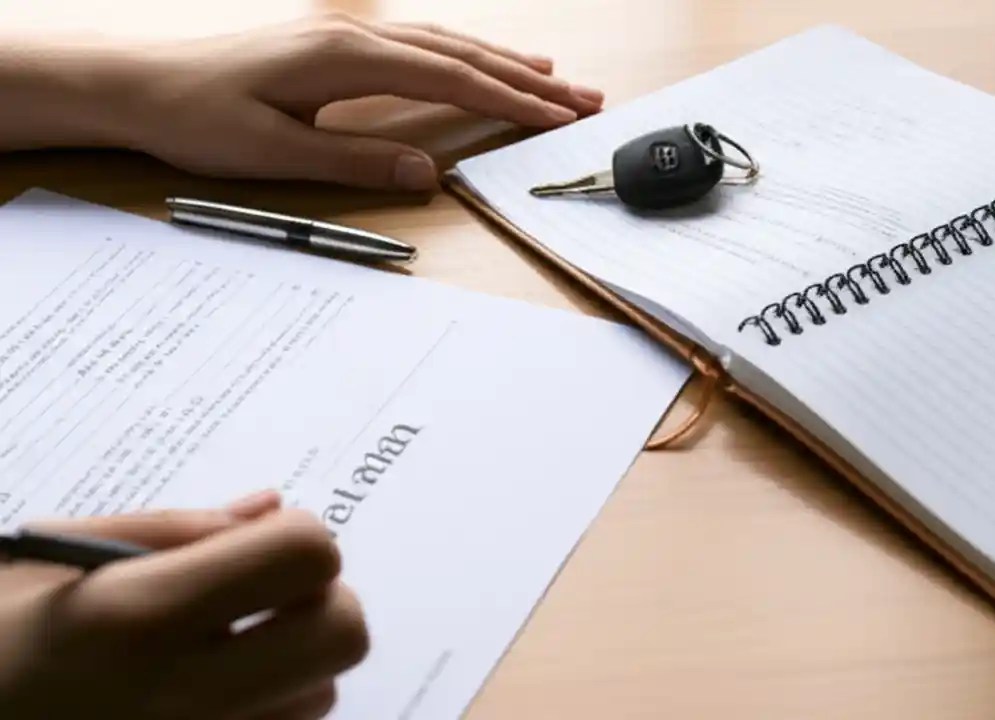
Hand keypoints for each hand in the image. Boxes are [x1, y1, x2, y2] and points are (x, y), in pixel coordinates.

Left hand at [0, 14, 604, 190]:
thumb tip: (430, 174)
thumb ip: (357, 162)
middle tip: (584, 97)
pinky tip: (479, 62)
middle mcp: (354, 34)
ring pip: (445, 43)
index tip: (558, 117)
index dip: (510, 101)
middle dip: (528, 78)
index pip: (450, 79)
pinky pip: (419, 43)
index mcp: (345, 58)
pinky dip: (463, 54)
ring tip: (554, 77)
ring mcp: (346, 32)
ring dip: (504, 61)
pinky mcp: (335, 43)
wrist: (137, 83)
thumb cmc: (196, 120)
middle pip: (461, 54)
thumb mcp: (275, 152)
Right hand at [0, 491, 369, 719]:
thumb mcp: (48, 561)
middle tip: (265, 594)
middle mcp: (175, 695)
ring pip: (323, 693)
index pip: (305, 556)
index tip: (261, 543)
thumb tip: (269, 509)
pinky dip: (270, 708)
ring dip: (296, 661)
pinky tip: (213, 692)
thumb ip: (167, 531)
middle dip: (320, 600)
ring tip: (223, 651)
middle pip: (344, 633)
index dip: (297, 538)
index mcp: (134, 616)